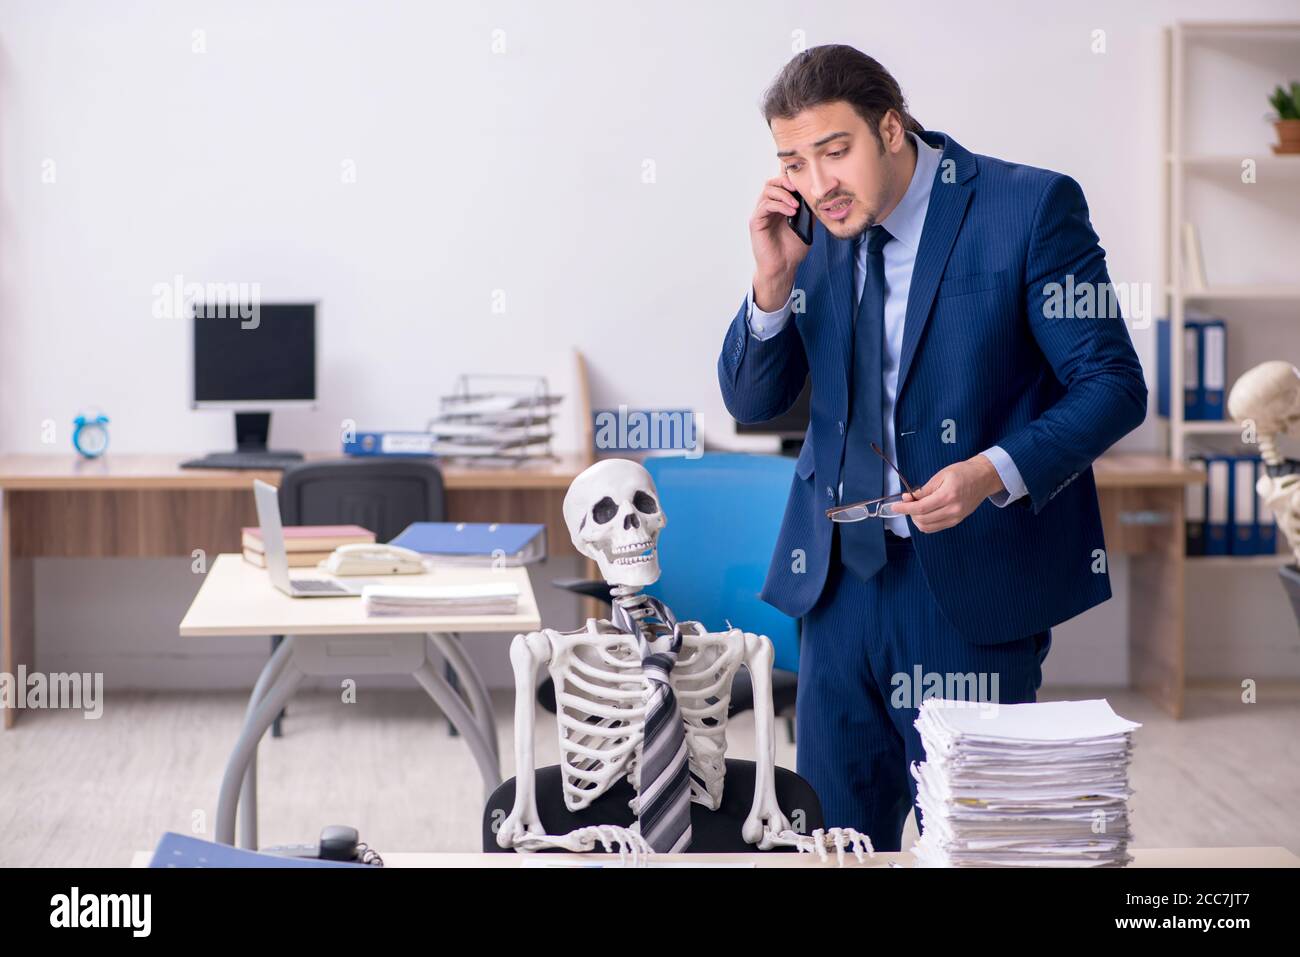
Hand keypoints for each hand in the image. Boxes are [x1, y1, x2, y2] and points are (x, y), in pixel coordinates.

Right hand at [749, 174, 811, 309]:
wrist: (783, 267)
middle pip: (772, 182)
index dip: (790, 178)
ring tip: (796, 206)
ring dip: (784, 194)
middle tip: (798, 188)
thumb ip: (809, 210)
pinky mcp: (756, 221)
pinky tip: (791, 213)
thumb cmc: (792, 249)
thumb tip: (819, 195)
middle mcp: (769, 207)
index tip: (804, 181)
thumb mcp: (807, 225)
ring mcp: (761, 213)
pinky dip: (779, 205)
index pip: (781, 184)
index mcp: (780, 206)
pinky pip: (765, 205)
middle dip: (786, 181)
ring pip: (768, 191)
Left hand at [889, 454, 1004, 532]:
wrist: (983, 478)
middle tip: (905, 503)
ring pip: (928, 527)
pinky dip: (925, 523)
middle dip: (909, 513)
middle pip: (922, 519)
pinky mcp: (956, 521)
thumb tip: (908, 498)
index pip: (921, 508)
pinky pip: (935, 527)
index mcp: (948, 496)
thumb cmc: (963, 472)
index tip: (895, 506)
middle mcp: (953, 510)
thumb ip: (924, 489)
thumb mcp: (941, 475)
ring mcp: (955, 518)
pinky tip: (923, 513)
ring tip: (914, 508)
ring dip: (916, 519)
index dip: (905, 508)